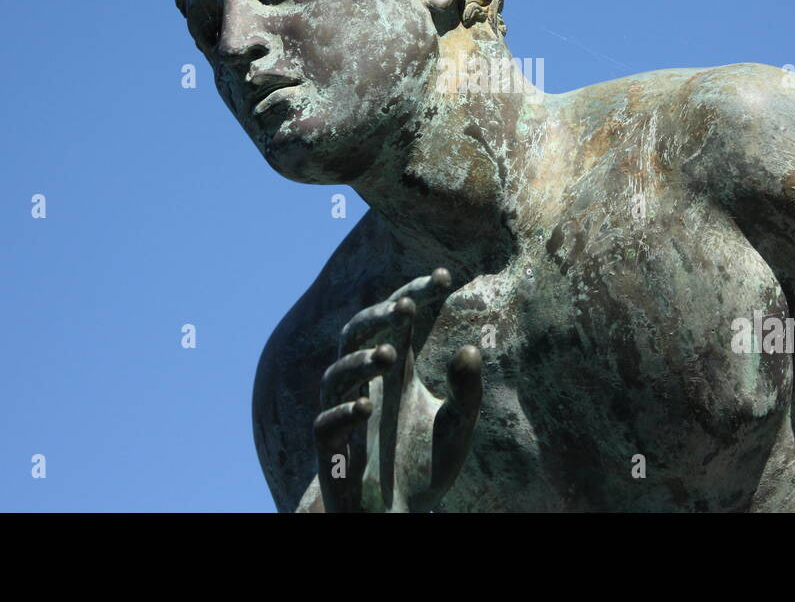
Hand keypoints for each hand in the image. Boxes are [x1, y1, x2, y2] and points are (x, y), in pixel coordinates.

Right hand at [312, 268, 481, 511]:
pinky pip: (326, 426)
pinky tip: (368, 407)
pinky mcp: (331, 453)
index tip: (444, 276)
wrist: (395, 517)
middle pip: (356, 334)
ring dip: (360, 362)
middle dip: (378, 317)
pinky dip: (345, 412)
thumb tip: (469, 350)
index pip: (398, 319)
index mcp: (396, 371)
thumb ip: (467, 392)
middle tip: (405, 308)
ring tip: (391, 356)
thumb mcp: (458, 427)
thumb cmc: (423, 467)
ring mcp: (343, 416)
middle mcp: (366, 385)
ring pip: (335, 376)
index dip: (416, 294)